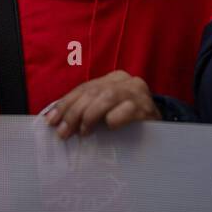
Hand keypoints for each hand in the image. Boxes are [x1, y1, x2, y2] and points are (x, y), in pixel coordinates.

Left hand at [44, 70, 160, 138]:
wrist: (160, 131)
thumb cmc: (127, 122)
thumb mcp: (105, 111)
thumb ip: (84, 110)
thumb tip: (54, 120)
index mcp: (111, 78)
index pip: (83, 88)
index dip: (65, 104)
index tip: (51, 121)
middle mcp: (124, 80)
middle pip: (92, 92)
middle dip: (73, 113)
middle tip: (63, 133)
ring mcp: (137, 92)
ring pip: (107, 97)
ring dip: (90, 116)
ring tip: (83, 132)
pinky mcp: (147, 107)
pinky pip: (127, 110)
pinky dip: (115, 118)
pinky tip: (109, 127)